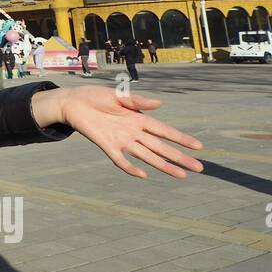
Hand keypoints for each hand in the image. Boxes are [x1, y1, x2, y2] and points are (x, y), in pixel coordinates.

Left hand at [31, 86, 202, 178]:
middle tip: (199, 168)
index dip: (181, 138)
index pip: (164, 130)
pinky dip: (130, 167)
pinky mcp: (106, 144)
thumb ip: (137, 101)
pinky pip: (120, 159)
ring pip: (146, 156)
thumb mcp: (117, 95)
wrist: (73, 102)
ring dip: (163, 166)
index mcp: (138, 118)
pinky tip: (143, 175)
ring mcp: (121, 140)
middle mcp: (133, 132)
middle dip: (179, 157)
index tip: (198, 147)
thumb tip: (160, 104)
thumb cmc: (96, 96)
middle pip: (161, 147)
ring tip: (181, 175)